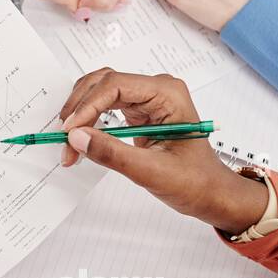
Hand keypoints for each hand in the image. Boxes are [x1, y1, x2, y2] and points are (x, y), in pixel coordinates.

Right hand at [59, 69, 268, 234]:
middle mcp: (156, 90)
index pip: (115, 85)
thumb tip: (76, 137)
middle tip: (64, 138)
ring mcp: (147, 99)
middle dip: (79, 109)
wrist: (213, 194)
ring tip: (68, 141)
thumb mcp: (152, 171)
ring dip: (80, 113)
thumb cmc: (195, 182)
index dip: (87, 106)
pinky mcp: (139, 112)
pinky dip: (89, 120)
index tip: (70, 131)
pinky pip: (106, 106)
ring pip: (100, 91)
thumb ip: (112, 153)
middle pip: (103, 82)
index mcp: (167, 94)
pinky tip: (80, 138)